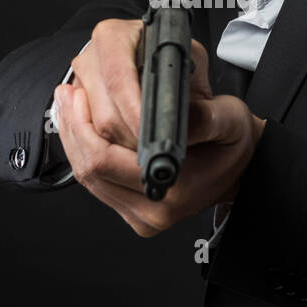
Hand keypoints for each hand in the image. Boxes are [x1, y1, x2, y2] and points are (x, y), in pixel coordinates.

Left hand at [53, 33, 265, 236]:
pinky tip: (77, 123)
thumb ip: (202, 116)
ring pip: (86, 175)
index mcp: (178, 186)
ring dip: (72, 135)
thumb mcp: (229, 118)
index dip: (88, 124)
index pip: (108, 159)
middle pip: (91, 165)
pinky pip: (93, 182)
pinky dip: (80, 149)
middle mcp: (157, 208)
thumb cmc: (231, 142)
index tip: (81, 95)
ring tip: (68, 101)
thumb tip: (169, 112)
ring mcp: (141, 215)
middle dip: (74, 123)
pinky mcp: (130, 212)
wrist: (237, 168)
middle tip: (68, 90)